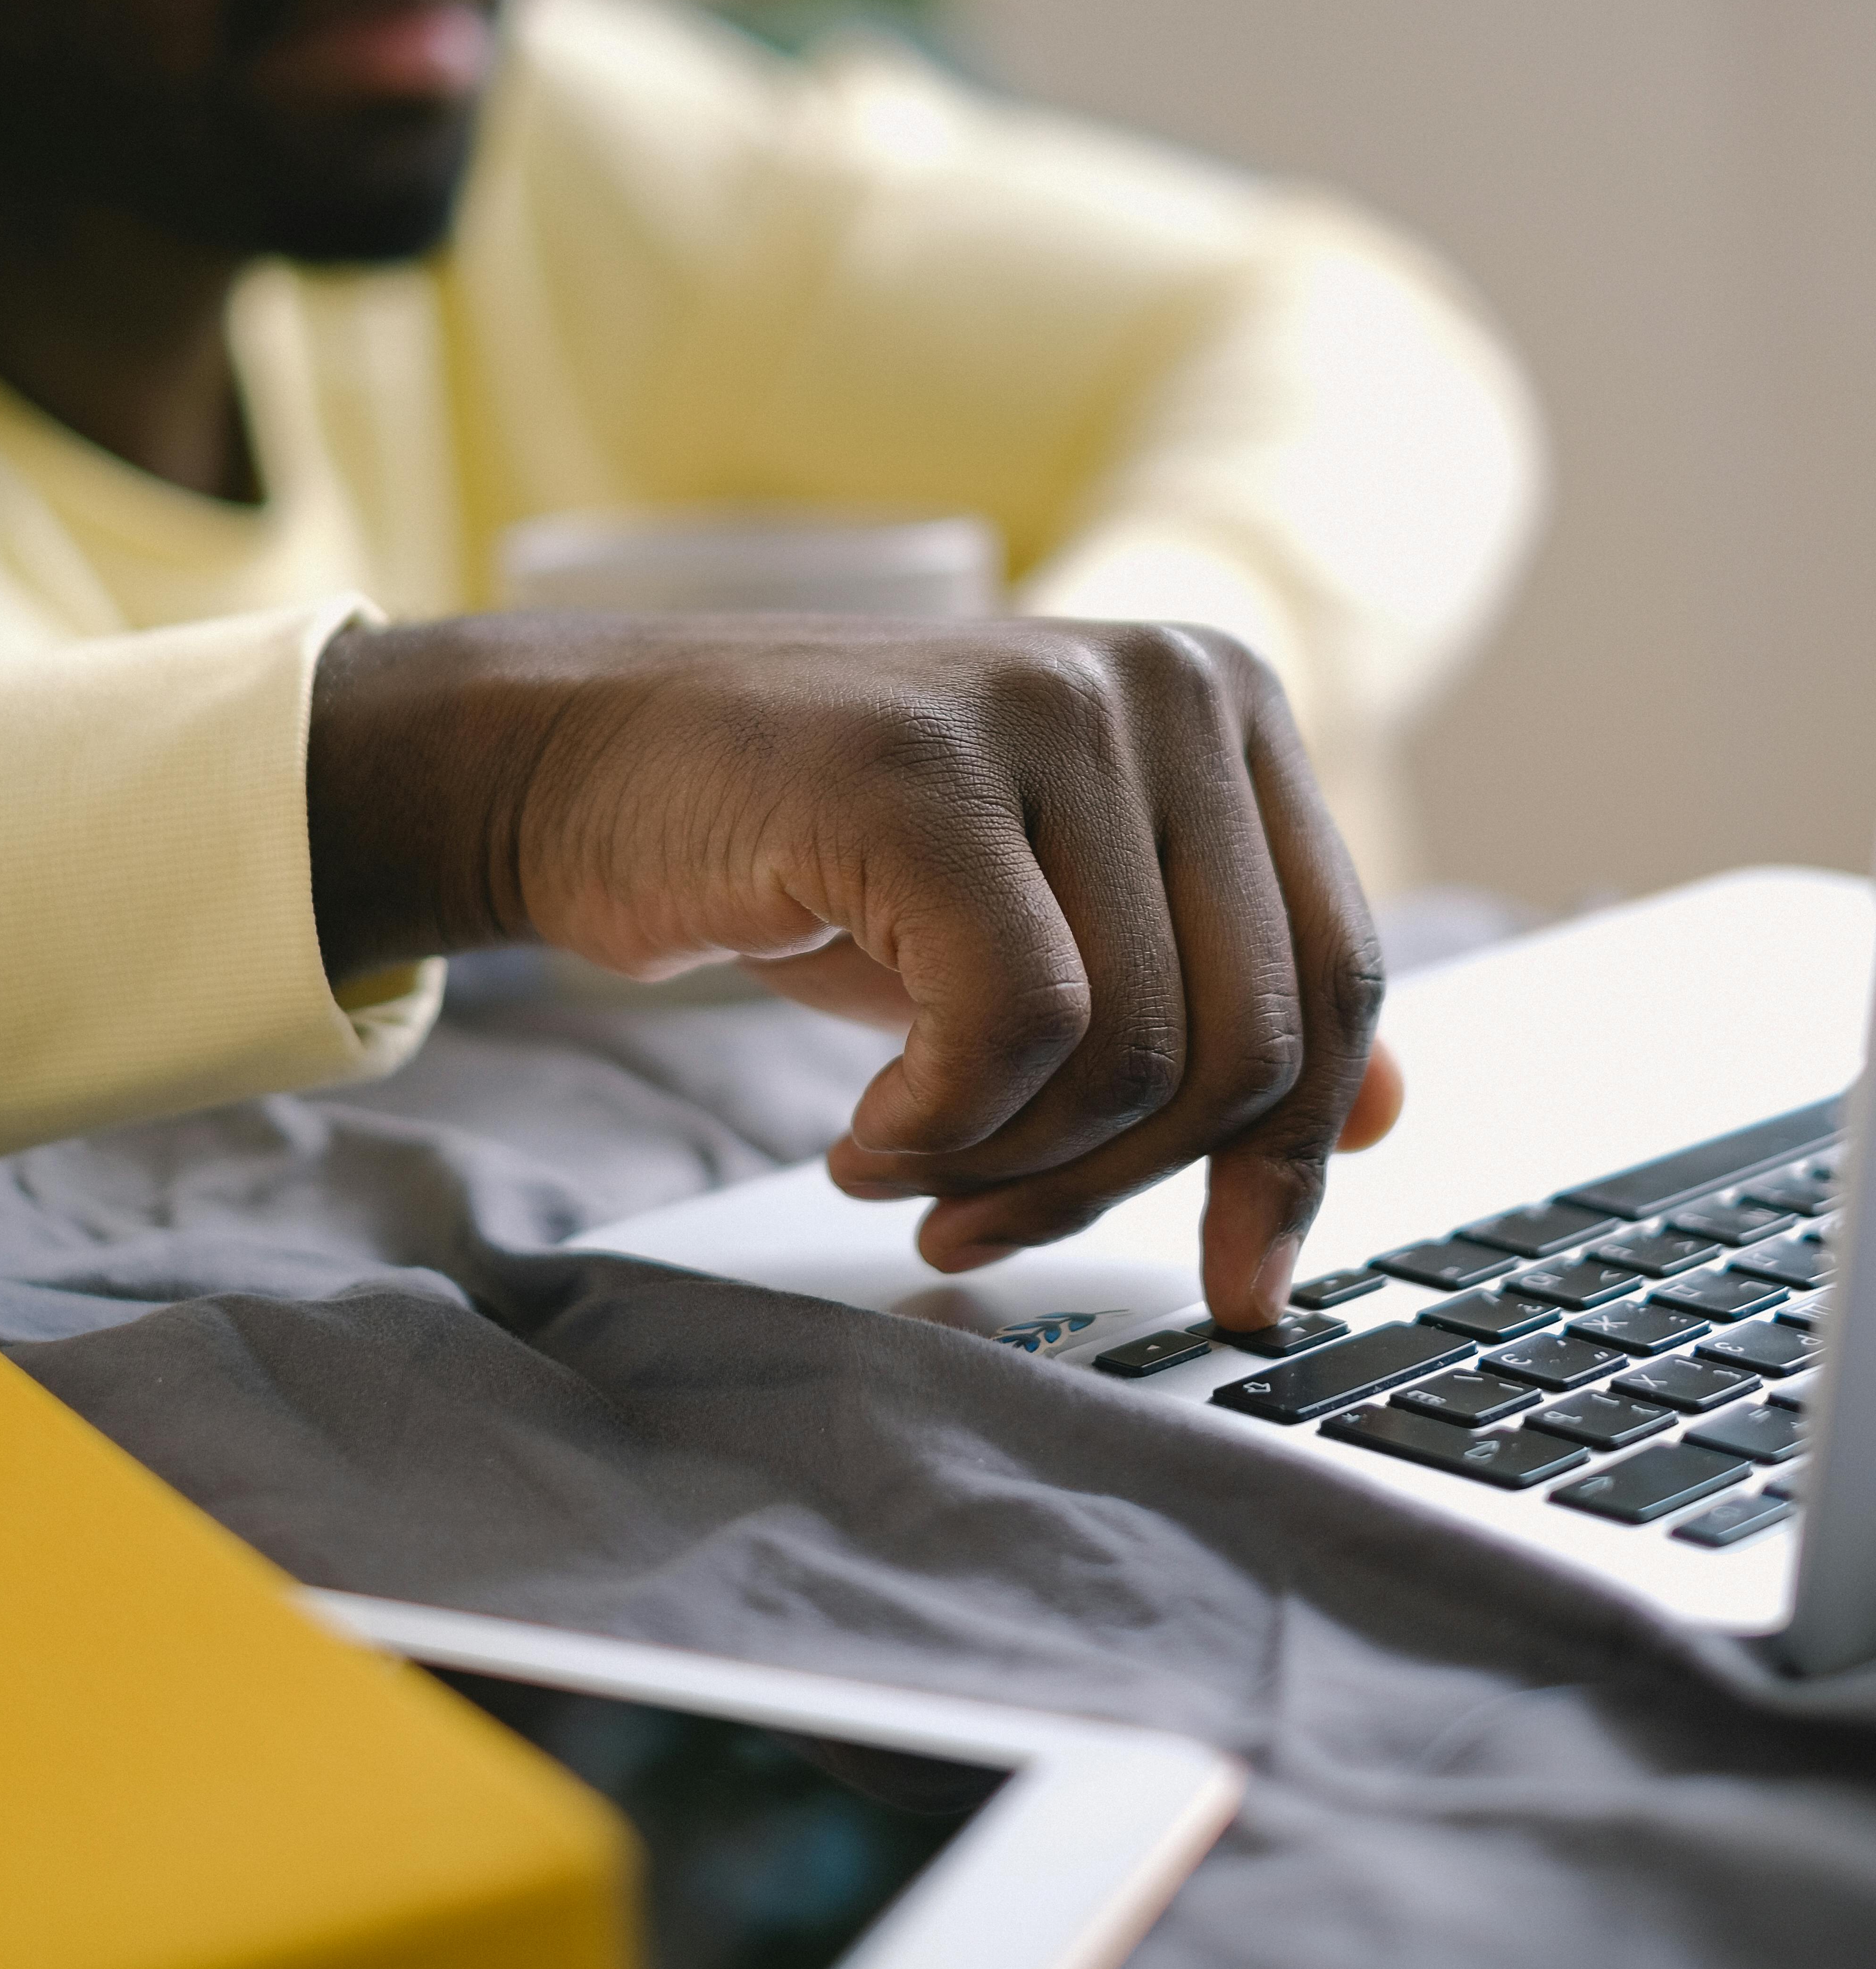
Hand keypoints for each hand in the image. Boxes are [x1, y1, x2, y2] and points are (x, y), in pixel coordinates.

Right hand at [307, 614, 1394, 1326]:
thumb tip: (1382, 1118)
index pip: (1338, 976)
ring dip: (1011, 1170)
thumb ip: (1213, 995)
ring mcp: (1047, 709)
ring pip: (1136, 1054)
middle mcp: (1167, 683)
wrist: (586, 764)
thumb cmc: (823, 852)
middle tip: (988, 1233)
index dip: (1295, 1159)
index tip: (1242, 1285)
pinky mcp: (921, 770)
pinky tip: (863, 1132)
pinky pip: (1018, 1030)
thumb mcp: (1049, 919)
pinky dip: (940, 1130)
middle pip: (1249, 1038)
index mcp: (1228, 702)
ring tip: (908, 1165)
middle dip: (1122, 1189)